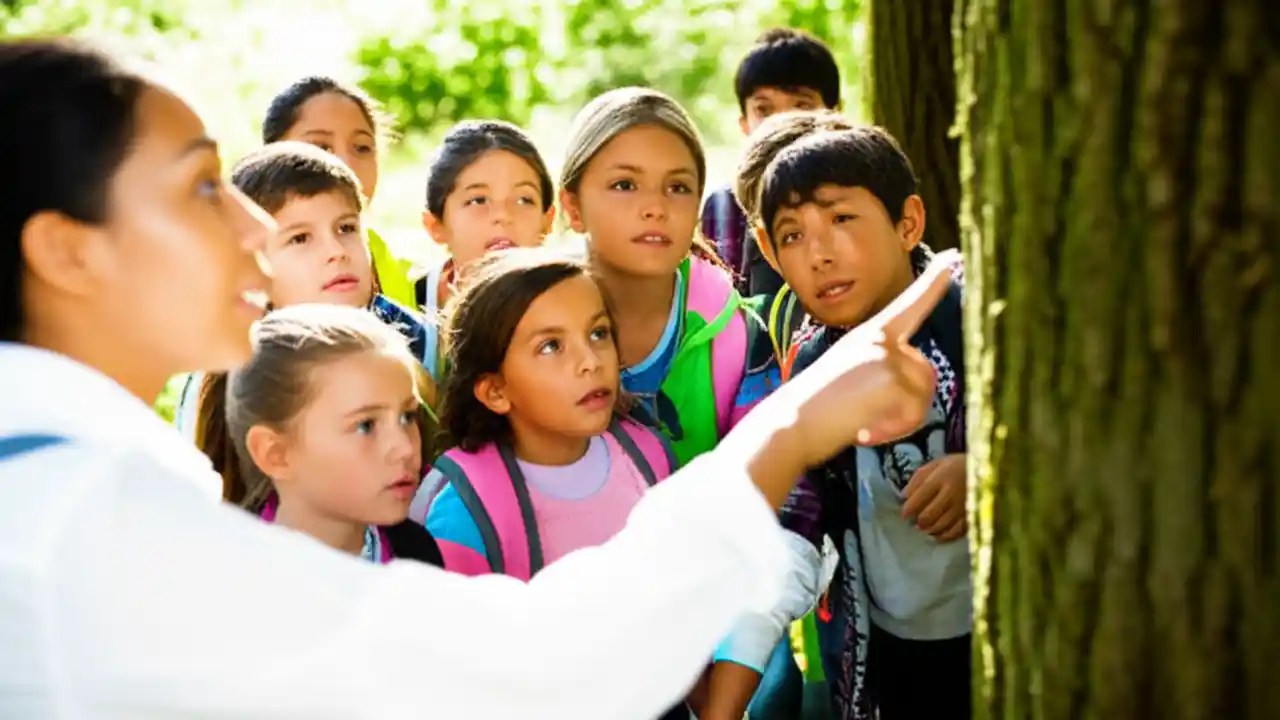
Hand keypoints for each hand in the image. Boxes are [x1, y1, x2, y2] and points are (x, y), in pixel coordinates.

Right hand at [727, 249, 959, 509]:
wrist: (789, 424)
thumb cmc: (815, 408)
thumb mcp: (849, 376)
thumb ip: (881, 369)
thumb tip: (916, 382)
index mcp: (869, 335)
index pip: (908, 305)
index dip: (933, 282)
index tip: (953, 256)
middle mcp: (881, 339)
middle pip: (925, 373)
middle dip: (908, 403)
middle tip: (869, 418)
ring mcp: (888, 356)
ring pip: (924, 395)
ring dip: (901, 419)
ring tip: (864, 423)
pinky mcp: (893, 379)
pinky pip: (915, 414)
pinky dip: (893, 430)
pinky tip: (864, 430)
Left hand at [902, 453, 966, 541]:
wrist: (989, 468)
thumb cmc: (957, 466)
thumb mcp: (936, 464)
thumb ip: (918, 478)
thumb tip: (904, 496)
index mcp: (941, 478)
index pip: (918, 499)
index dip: (908, 509)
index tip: (904, 514)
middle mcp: (952, 494)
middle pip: (929, 515)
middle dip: (919, 521)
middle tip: (916, 522)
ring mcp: (963, 507)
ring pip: (941, 526)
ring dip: (929, 529)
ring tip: (925, 527)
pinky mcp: (973, 516)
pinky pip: (956, 532)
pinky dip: (944, 535)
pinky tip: (938, 534)